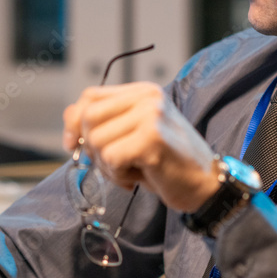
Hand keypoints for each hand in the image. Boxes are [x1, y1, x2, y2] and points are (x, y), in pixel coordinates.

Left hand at [63, 82, 218, 211]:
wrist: (206, 185)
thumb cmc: (167, 163)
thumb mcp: (133, 135)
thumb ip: (106, 122)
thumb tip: (70, 120)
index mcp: (143, 91)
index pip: (90, 96)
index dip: (74, 121)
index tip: (73, 145)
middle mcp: (147, 97)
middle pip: (88, 118)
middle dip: (91, 148)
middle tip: (115, 164)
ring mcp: (151, 115)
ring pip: (97, 141)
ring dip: (108, 166)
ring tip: (133, 170)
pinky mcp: (151, 139)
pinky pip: (111, 158)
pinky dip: (119, 175)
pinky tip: (141, 177)